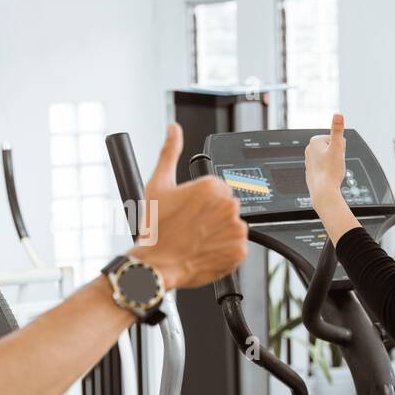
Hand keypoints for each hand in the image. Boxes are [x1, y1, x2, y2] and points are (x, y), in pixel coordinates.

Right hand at [129, 123, 247, 289]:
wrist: (155, 264)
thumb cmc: (155, 229)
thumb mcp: (157, 185)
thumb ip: (169, 152)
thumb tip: (173, 129)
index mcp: (212, 186)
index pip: (217, 190)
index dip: (201, 203)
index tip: (189, 213)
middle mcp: (228, 205)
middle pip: (226, 208)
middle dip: (211, 217)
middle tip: (191, 227)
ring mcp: (236, 229)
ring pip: (231, 227)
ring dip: (218, 233)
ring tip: (196, 240)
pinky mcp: (239, 251)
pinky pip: (236, 248)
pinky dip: (224, 250)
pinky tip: (204, 250)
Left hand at [305, 112, 347, 212]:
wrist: (323, 191)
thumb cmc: (330, 171)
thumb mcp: (338, 147)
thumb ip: (338, 129)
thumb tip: (338, 114)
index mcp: (315, 141)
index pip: (337, 139)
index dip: (340, 148)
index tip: (336, 156)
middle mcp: (309, 149)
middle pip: (333, 147)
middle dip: (337, 155)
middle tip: (334, 164)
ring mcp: (309, 159)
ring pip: (330, 157)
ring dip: (334, 162)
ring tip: (331, 170)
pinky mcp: (312, 169)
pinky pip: (325, 166)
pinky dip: (328, 170)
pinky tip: (327, 175)